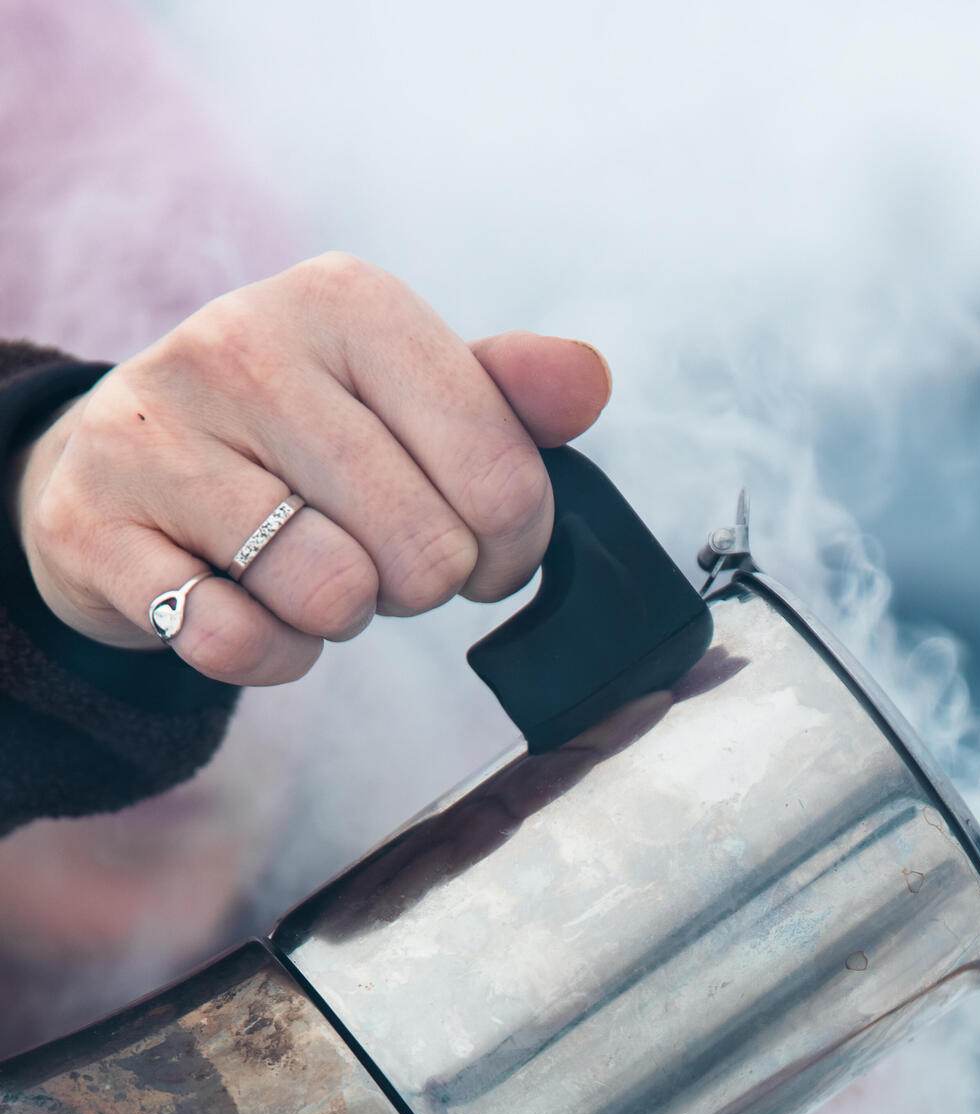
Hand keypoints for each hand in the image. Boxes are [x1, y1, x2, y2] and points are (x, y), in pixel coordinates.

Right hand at [8, 253, 611, 686]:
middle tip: (367, 549)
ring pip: (333, 596)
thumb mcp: (403, 395)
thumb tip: (587, 381)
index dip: (509, 548)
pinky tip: (241, 603)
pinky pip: (241, 644)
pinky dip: (264, 655)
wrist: (120, 464)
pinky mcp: (102, 529)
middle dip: (415, 583)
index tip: (468, 537)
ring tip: (299, 568)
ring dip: (336, 619)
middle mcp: (245, 346)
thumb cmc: (294, 436)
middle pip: (427, 550)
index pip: (505, 479)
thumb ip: (506, 398)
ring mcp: (163, 436)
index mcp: (346, 302)